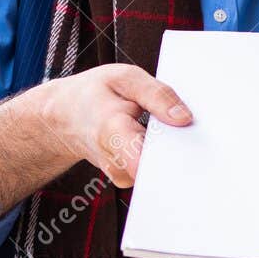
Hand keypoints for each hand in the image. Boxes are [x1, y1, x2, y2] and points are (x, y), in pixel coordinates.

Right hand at [38, 63, 191, 187]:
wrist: (64, 116)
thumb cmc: (94, 94)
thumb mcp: (124, 78)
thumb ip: (157, 95)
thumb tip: (185, 118)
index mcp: (112, 131)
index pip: (140, 161)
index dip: (170, 159)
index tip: (194, 150)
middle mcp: (115, 161)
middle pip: (160, 169)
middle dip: (182, 149)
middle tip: (188, 129)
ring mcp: (121, 174)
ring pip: (161, 172)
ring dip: (173, 150)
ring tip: (166, 128)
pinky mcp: (128, 178)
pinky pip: (156, 172)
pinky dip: (164, 155)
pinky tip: (159, 139)